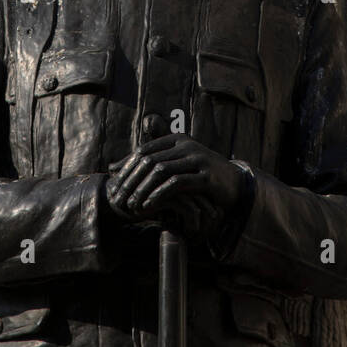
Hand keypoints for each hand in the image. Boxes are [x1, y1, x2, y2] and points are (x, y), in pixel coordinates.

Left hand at [107, 134, 244, 238]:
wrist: (235, 184)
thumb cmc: (199, 176)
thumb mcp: (174, 165)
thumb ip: (147, 164)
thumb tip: (112, 167)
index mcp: (177, 139)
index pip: (143, 151)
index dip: (126, 168)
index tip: (114, 185)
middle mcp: (186, 145)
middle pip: (149, 160)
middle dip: (131, 181)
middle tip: (119, 199)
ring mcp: (197, 159)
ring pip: (160, 171)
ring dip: (142, 189)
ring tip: (132, 205)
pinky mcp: (206, 176)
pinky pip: (176, 183)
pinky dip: (159, 195)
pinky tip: (149, 206)